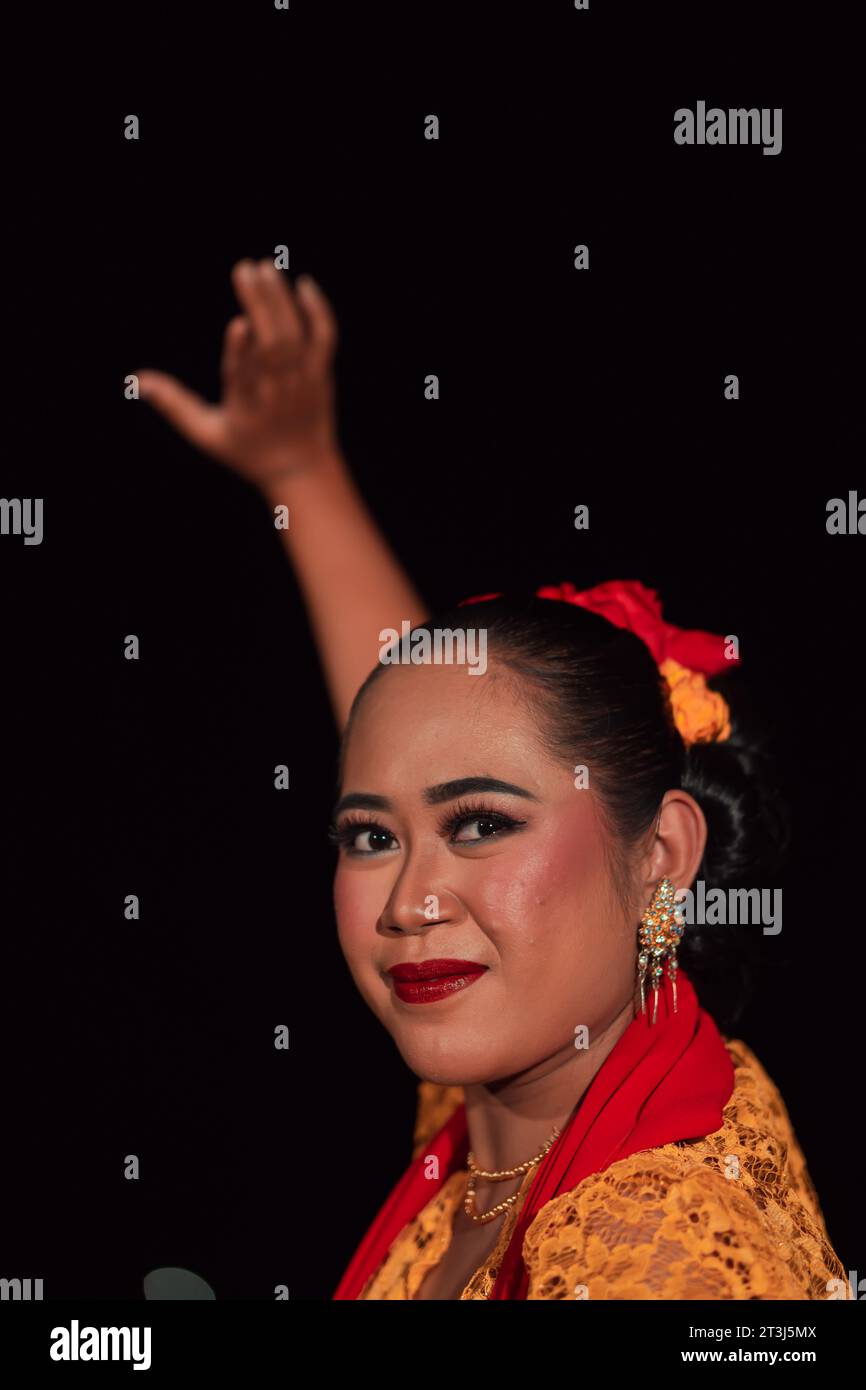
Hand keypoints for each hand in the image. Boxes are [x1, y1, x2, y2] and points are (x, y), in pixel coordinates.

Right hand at [137, 259, 340, 487]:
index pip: (244, 377)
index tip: (238, 324)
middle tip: (243, 269)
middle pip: (272, 347)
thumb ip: (173, 404)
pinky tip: (304, 283)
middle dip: (260, 305)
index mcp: (246, 408)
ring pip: (296, 337)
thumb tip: (136, 380)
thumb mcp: (206, 433)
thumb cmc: (247, 450)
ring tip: (263, 267)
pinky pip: (325, 338)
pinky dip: (318, 311)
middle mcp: (277, 394)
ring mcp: (303, 383)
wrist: (302, 469)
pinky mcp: (322, 375)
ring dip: (280, 299)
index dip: (241, 351)